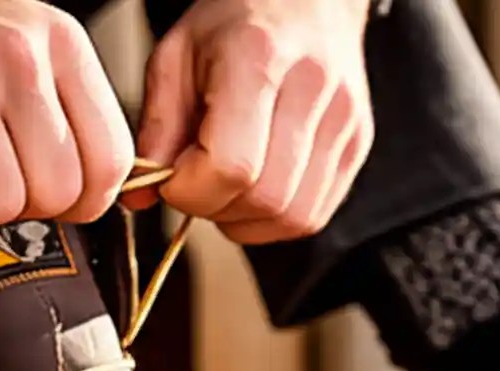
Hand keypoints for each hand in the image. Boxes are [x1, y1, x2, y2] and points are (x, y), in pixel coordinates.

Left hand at [127, 0, 373, 244]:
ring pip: (293, 217)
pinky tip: (256, 187)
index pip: (231, 167)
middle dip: (216, 208)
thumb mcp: (175, 55)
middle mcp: (312, 89)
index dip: (190, 190)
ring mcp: (344, 120)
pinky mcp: (358, 144)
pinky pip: (314, 214)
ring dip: (246, 219)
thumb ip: (156, 127)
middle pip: (265, 199)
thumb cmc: (237, 22)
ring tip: (226, 184)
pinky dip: (276, 218)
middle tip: (197, 181)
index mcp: (259, 59)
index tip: (173, 176)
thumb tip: (140, 196)